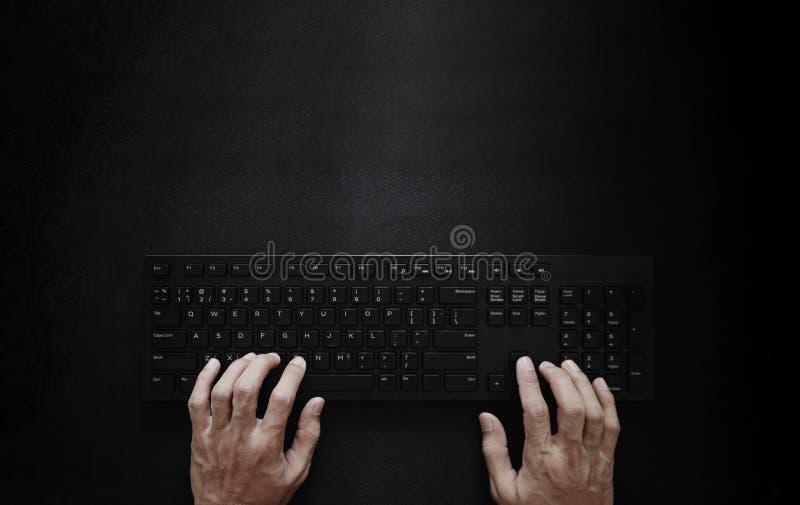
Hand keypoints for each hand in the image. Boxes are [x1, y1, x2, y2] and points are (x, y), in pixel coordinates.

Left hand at [188, 353, 324, 504]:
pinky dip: (203, 380)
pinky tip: (213, 366)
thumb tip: (316, 405)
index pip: (282, 398)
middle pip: (248, 387)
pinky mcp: (199, 436)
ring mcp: (217, 434)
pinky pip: (196, 402)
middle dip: (262, 364)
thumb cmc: (261, 497)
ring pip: (223, 390)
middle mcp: (241, 435)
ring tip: (250, 359)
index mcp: (267, 443)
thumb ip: (308, 435)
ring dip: (237, 367)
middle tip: (272, 358)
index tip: (297, 364)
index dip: (292, 375)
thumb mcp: (296, 471)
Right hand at [479, 357, 619, 504]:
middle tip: (547, 365)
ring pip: (593, 411)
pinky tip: (598, 385)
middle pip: (569, 405)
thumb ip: (493, 451)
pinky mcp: (606, 461)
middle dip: (558, 378)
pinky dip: (608, 401)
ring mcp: (590, 457)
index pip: (535, 410)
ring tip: (569, 367)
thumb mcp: (504, 490)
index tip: (524, 365)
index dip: (529, 382)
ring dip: (582, 383)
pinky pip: (612, 426)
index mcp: (540, 458)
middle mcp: (568, 454)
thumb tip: (487, 420)